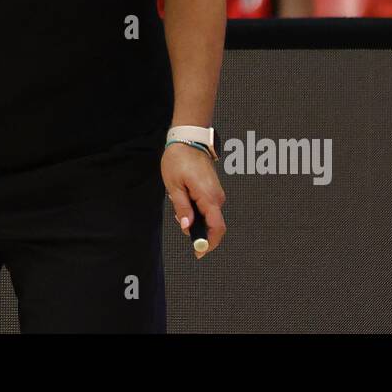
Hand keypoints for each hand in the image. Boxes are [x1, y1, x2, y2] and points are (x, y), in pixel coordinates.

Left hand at [162, 143, 225, 258]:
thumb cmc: (179, 159)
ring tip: (178, 200)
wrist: (189, 139)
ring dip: (194, 217)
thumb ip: (182, 208)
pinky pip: (207, 207)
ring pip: (208, 216)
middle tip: (178, 216)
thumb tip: (187, 226)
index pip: (217, 228)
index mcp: (209, 197)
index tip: (198, 252)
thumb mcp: (174, 185)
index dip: (209, 243)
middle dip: (196, 228)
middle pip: (212, 224)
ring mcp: (217, 193)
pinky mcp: (213, 190)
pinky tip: (184, 197)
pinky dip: (196, 209)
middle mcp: (217, 197)